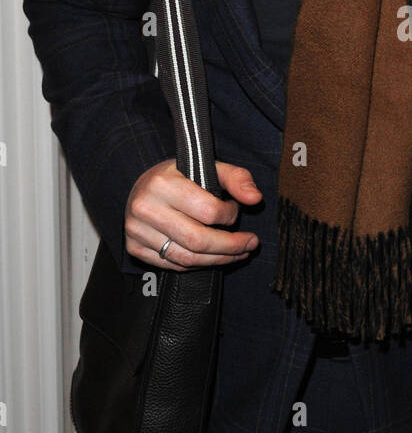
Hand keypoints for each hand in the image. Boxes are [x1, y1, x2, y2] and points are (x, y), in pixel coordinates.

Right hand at [124, 159, 261, 269]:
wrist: (142, 186)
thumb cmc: (179, 177)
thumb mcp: (208, 167)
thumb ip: (236, 178)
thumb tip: (255, 198)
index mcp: (163, 184)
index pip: (208, 211)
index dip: (231, 215)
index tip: (236, 210)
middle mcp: (146, 208)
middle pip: (198, 240)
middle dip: (231, 246)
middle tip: (250, 244)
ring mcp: (137, 230)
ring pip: (187, 258)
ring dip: (218, 260)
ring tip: (237, 253)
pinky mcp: (135, 247)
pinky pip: (173, 265)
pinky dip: (198, 265)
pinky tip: (212, 257)